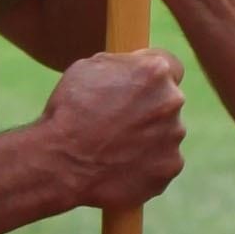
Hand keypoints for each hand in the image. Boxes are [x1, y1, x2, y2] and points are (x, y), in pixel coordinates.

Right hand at [32, 49, 185, 211]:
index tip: (139, 86)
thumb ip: (123, 65)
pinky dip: (146, 163)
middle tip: (118, 121)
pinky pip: (162, 161)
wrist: (60, 164)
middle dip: (149, 108)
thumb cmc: (69, 111)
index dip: (152, 76)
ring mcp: (174, 138)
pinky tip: (120, 165)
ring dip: (148, 136)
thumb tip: (135, 68)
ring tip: (114, 146)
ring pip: (166, 133)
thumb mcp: (89, 67)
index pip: (171, 66)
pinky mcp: (169, 168)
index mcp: (155, 71)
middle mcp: (172, 102)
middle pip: (168, 101)